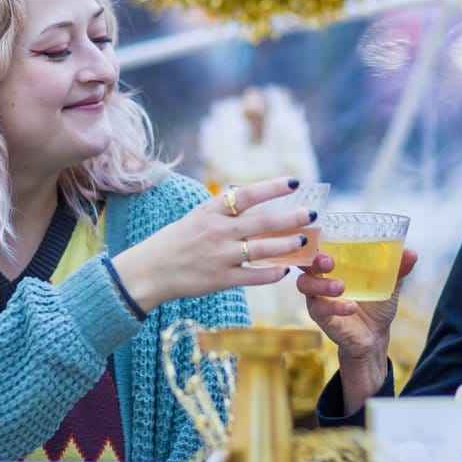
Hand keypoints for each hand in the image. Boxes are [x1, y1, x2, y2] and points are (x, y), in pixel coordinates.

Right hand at [111, 177, 317, 309]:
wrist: (150, 271)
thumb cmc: (175, 241)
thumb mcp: (196, 217)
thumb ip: (223, 210)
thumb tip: (252, 199)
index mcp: (211, 211)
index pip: (247, 194)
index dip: (273, 187)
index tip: (295, 182)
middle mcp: (218, 231)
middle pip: (262, 222)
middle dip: (291, 218)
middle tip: (312, 214)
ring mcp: (220, 256)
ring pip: (263, 250)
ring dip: (287, 245)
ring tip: (304, 242)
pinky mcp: (221, 280)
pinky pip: (254, 276)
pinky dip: (272, 274)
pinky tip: (284, 270)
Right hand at [297, 247, 416, 413]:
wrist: (375, 336)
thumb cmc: (376, 305)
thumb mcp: (389, 284)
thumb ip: (398, 268)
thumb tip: (412, 253)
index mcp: (333, 266)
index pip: (317, 247)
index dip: (315, 241)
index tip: (323, 236)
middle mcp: (320, 279)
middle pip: (304, 263)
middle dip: (313, 259)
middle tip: (330, 261)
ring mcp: (318, 298)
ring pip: (305, 285)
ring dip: (321, 284)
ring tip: (341, 287)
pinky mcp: (321, 317)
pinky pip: (320, 309)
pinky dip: (335, 307)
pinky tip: (351, 307)